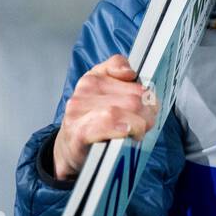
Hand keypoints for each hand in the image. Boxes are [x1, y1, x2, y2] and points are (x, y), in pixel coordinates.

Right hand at [52, 54, 159, 180]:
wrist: (68, 151)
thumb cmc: (92, 125)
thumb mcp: (105, 99)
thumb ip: (121, 81)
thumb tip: (130, 73)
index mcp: (93, 78)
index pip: (119, 65)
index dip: (137, 81)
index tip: (144, 97)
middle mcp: (84, 90)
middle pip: (133, 95)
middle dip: (147, 112)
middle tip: (147, 124)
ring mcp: (79, 109)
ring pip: (125, 108)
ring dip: (139, 125)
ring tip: (137, 133)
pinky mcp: (79, 131)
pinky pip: (109, 123)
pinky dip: (124, 129)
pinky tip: (127, 134)